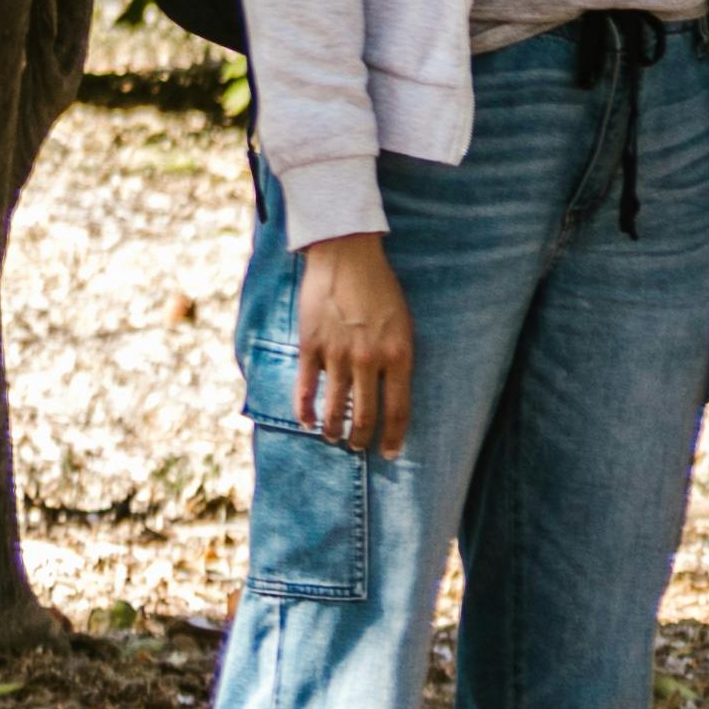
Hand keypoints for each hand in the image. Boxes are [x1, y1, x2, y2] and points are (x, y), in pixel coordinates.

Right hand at [291, 231, 415, 455]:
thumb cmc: (380, 287)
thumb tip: (392, 393)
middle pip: (365, 417)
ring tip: (334, 437)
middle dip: (361, 439)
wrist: (347, 255)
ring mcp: (338, 355)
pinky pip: (306, 391)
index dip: (394, 437)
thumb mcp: (403, 322)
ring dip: (334, 431)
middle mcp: (369, 360)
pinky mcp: (311, 348)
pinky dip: (305, 412)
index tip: (390, 453)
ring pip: (334, 410)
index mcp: (398, 354)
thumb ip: (397, 358)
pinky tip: (307, 422)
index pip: (398, 410)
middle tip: (357, 446)